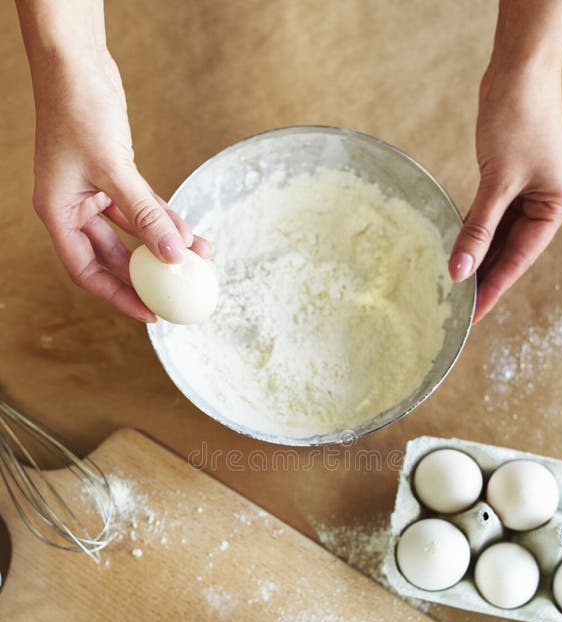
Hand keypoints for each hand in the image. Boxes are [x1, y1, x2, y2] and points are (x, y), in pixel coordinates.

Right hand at [31, 49, 208, 321]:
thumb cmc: (79, 111)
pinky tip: (191, 232)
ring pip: (133, 233)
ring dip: (164, 245)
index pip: (88, 272)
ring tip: (199, 258)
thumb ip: (146, 215)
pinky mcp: (113, 177)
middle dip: (148, 274)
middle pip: (113, 258)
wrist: (76, 63)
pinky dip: (164, 220)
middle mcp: (73, 209)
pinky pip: (142, 210)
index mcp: (58, 214)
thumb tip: (176, 255)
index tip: (150, 313)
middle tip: (179, 292)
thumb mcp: (115, 169)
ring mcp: (93, 193)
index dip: (119, 297)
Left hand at [449, 64, 561, 321]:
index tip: (471, 316)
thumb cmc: (518, 119)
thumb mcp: (497, 181)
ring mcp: (527, 192)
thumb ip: (478, 229)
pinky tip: (454, 253)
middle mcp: (544, 204)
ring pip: (497, 236)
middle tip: (456, 309)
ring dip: (475, 258)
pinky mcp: (508, 180)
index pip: (519, 259)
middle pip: (509, 252)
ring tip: (451, 289)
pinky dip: (472, 233)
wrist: (518, 70)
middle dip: (483, 278)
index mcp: (554, 207)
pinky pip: (488, 217)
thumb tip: (459, 271)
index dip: (494, 288)